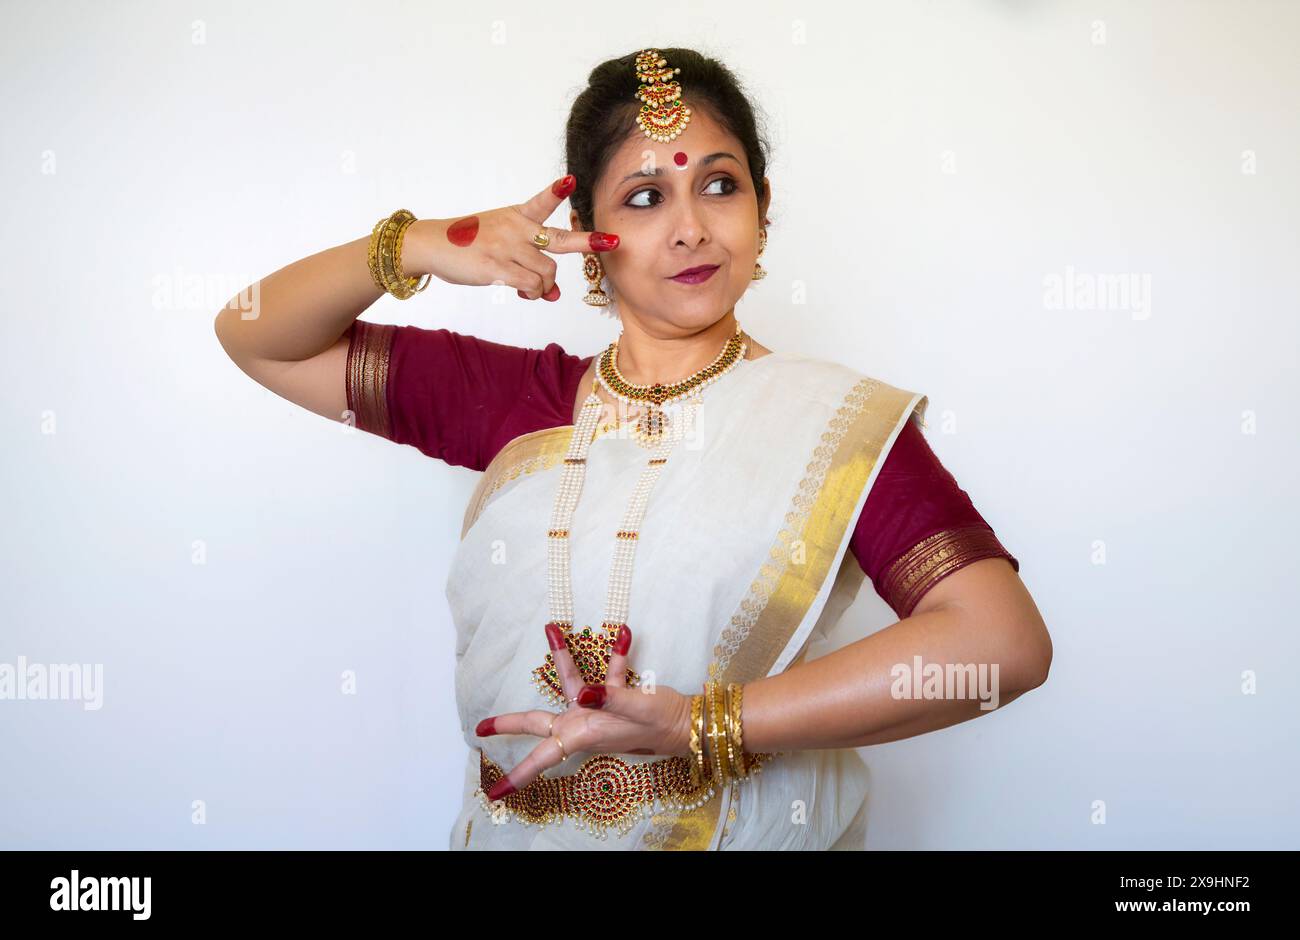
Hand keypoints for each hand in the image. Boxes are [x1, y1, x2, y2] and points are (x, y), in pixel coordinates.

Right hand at [404, 175, 619, 300]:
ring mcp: (507, 248)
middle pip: (560, 240)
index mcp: (516, 216)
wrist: (433, 246)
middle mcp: (515, 229)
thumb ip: (529, 264)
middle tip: (612, 242)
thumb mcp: (499, 240)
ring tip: (531, 288)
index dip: (557, 191)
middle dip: (588, 242)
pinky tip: (524, 293)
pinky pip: (531, 285)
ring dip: (544, 286)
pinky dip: (533, 294)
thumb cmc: (469, 243)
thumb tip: (552, 294)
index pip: (541, 202)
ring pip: (548, 273)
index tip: (571, 180)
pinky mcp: (497, 268)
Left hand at [474, 624, 692, 801]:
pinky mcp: (614, 700)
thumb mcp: (639, 709)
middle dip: (510, 723)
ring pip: (570, 686)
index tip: (493, 792)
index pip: (542, 757)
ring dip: (563, 658)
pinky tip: (624, 635)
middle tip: (481, 728)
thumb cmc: (664, 723)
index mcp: (584, 733)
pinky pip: (607, 677)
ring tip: (553, 629)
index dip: (518, 774)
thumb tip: (585, 691)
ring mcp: (597, 713)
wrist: (689, 723)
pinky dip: (615, 656)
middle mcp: (584, 725)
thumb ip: (610, 697)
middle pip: (538, 724)